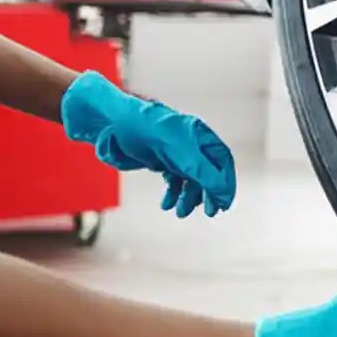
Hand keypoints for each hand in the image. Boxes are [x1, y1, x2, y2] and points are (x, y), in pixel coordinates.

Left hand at [60, 71, 235, 217]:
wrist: (110, 123)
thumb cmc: (145, 129)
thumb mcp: (180, 153)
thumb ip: (204, 173)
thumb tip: (224, 195)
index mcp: (200, 135)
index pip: (223, 162)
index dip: (226, 184)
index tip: (224, 204)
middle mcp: (190, 143)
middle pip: (209, 172)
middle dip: (209, 193)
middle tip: (209, 212)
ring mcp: (175, 152)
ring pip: (191, 179)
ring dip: (189, 197)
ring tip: (180, 212)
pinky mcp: (159, 159)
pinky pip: (173, 180)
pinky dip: (172, 193)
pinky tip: (167, 204)